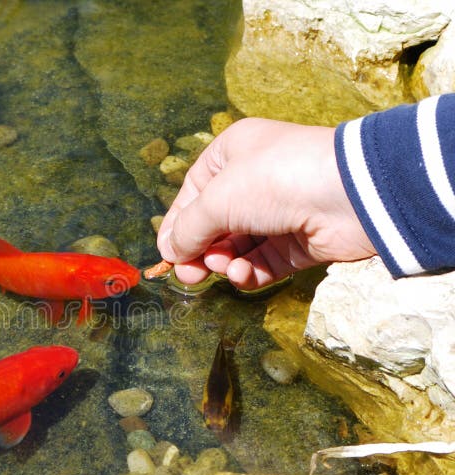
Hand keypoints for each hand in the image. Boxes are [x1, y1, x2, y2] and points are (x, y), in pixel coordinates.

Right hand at [156, 118, 376, 289]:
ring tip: (223, 269)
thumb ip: (188, 229)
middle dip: (200, 251)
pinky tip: (241, 275)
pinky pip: (262, 263)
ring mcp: (276, 213)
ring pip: (235, 248)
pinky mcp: (297, 243)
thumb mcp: (217, 199)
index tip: (168, 256)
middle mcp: (252, 182)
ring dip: (223, 263)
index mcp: (230, 156)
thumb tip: (170, 253)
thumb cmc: (274, 180)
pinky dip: (248, 273)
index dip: (177, 227)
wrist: (350, 194)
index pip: (192, 196)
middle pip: (212, 225)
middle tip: (190, 275)